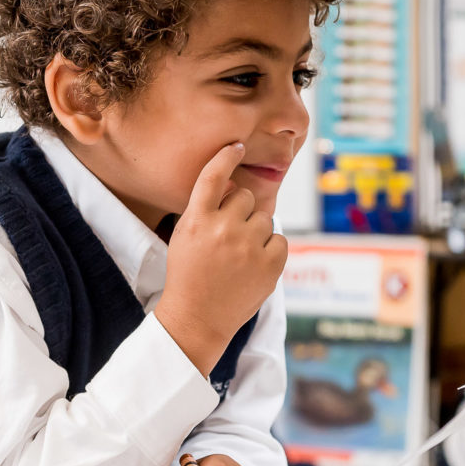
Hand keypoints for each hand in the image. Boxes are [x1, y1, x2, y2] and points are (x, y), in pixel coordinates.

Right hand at [157, 143, 287, 374]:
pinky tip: (253, 265)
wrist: (197, 319)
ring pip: (264, 218)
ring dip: (255, 232)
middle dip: (240, 212)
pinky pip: (279, 239)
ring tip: (239, 256)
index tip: (237, 146)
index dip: (226, 157)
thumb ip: (206, 209)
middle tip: (228, 238)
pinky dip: (271, 250)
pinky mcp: (270, 265)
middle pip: (244, 197)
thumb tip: (235, 188)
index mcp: (196, 221)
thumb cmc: (189, 274)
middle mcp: (223, 229)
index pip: (213, 177)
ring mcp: (248, 247)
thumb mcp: (184, 236)